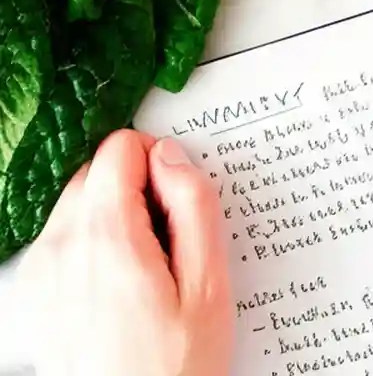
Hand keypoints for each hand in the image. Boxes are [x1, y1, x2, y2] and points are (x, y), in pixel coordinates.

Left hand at [18, 130, 232, 375]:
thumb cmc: (174, 367)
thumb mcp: (208, 286)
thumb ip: (194, 208)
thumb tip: (173, 157)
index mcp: (107, 238)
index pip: (120, 149)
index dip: (160, 164)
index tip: (179, 203)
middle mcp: (61, 247)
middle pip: (96, 172)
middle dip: (136, 188)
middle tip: (170, 242)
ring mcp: (40, 271)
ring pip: (77, 204)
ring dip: (113, 218)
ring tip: (148, 272)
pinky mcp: (33, 292)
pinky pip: (62, 240)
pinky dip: (92, 246)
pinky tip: (121, 289)